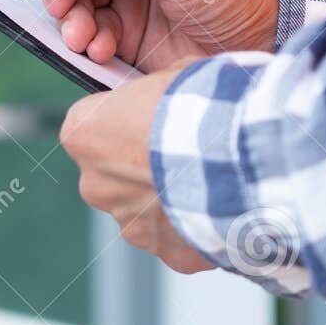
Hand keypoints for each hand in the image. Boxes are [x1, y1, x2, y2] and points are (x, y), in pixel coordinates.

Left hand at [60, 65, 212, 272]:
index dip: (124, 119)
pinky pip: (180, 238)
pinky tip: (226, 206)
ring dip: (172, 197)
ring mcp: (130, 223)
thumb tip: (170, 86)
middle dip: (145, 165)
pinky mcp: (167, 252)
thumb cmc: (202, 109)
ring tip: (214, 178)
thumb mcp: (177, 72)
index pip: (91, 124)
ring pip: (146, 209)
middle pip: (114, 173)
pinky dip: (198, 225)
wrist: (241, 159)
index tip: (152, 116)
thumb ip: (158, 88)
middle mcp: (95, 185)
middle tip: (188, 148)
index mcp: (84, 134)